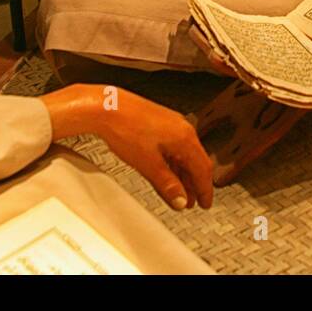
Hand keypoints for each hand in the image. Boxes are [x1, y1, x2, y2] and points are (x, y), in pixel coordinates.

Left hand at [40, 85, 213, 210]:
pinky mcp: (160, 122)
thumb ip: (167, 185)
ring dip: (183, 174)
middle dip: (194, 184)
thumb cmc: (124, 127)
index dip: (204, 190)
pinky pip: (175, 145)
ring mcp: (171, 123)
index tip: (204, 203)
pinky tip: (166, 170)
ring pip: (185, 153)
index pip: (203, 169)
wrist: (106, 107)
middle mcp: (182, 127)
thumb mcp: (148, 164)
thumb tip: (180, 200)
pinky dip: (174, 162)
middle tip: (192, 201)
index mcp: (185, 138)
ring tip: (177, 190)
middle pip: (196, 161)